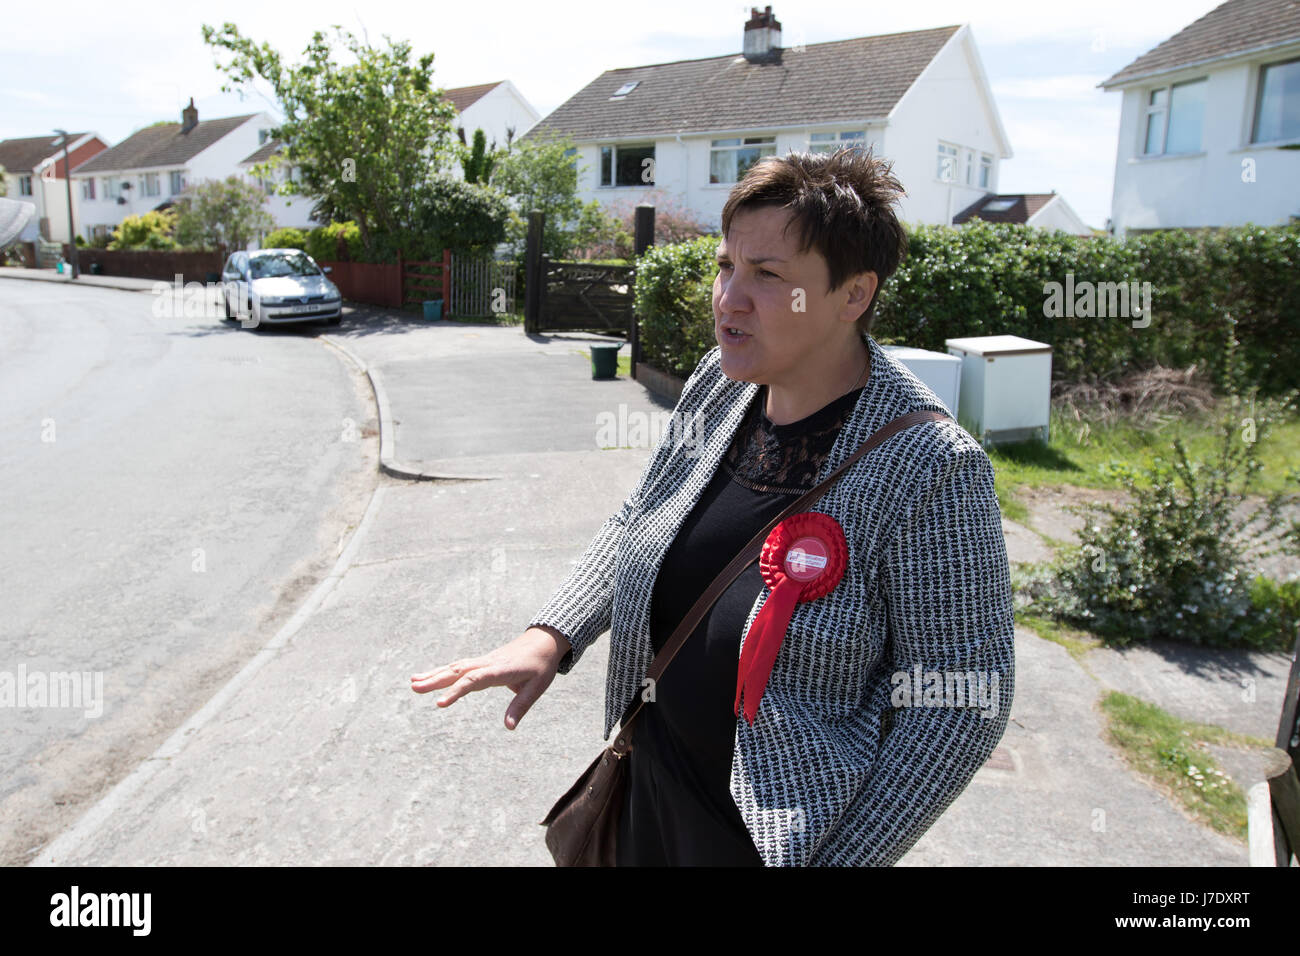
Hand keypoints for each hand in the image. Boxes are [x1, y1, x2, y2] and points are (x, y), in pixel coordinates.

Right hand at [410, 626, 571, 730]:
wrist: (544, 641)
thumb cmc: (541, 666)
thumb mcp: (536, 687)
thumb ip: (521, 706)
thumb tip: (509, 728)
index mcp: (500, 670)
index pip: (474, 680)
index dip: (456, 691)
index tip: (439, 704)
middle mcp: (487, 663)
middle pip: (458, 672)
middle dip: (435, 680)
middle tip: (413, 688)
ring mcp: (483, 661)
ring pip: (455, 667)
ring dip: (434, 675)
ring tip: (413, 682)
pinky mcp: (482, 662)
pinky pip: (459, 666)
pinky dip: (443, 671)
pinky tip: (430, 676)